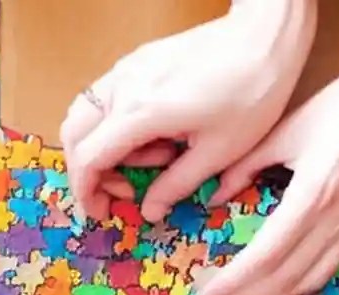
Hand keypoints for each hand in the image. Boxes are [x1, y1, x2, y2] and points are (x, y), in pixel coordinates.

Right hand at [60, 0, 317, 224]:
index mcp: (140, 112)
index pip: (88, 158)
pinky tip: (155, 135)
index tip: (101, 213)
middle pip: (74, 135)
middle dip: (90, 170)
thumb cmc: (251, 92)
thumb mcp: (218, 152)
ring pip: (86, 115)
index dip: (86, 192)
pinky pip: (105, 99)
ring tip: (153, 160)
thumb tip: (149, 211)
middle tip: (125, 191)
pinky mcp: (135, 62)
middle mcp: (122, 87)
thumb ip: (176, 185)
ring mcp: (125, 70)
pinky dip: (114, 126)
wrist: (264, 37)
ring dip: (104, 147)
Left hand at [197, 28, 338, 294]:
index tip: (207, 290)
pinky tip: (279, 281)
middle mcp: (334, 219)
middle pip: (285, 278)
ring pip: (308, 280)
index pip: (265, 255)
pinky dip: (299, 283)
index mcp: (312, 194)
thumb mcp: (288, 127)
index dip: (234, 280)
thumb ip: (248, 163)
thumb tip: (217, 193)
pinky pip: (328, 267)